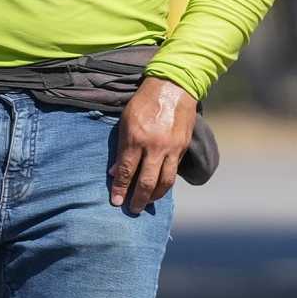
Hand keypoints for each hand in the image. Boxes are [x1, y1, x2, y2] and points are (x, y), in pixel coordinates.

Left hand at [109, 75, 195, 213]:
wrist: (173, 87)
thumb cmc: (144, 103)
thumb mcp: (125, 121)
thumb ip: (120, 148)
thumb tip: (114, 172)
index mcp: (136, 138)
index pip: (126, 171)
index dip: (120, 189)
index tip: (116, 202)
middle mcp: (154, 146)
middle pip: (146, 181)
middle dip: (138, 199)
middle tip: (132, 210)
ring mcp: (171, 148)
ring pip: (164, 181)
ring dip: (155, 196)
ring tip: (146, 203)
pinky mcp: (182, 147)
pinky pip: (174, 171)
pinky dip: (166, 183)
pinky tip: (159, 189)